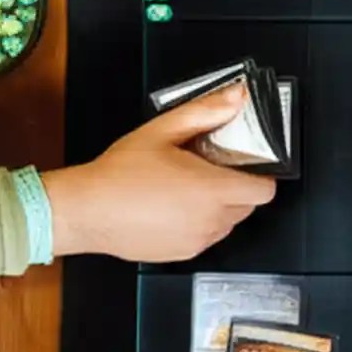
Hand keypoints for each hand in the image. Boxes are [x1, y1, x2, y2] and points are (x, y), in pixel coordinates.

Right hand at [43, 83, 275, 261]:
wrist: (86, 211)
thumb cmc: (119, 174)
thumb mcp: (162, 131)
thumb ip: (206, 112)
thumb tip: (237, 97)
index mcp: (213, 190)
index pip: (265, 190)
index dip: (259, 175)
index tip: (244, 164)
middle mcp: (211, 220)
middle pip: (249, 205)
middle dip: (236, 187)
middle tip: (209, 170)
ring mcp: (198, 241)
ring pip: (228, 223)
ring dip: (219, 206)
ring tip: (187, 188)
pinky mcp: (184, 254)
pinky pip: (207, 237)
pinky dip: (200, 223)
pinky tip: (173, 207)